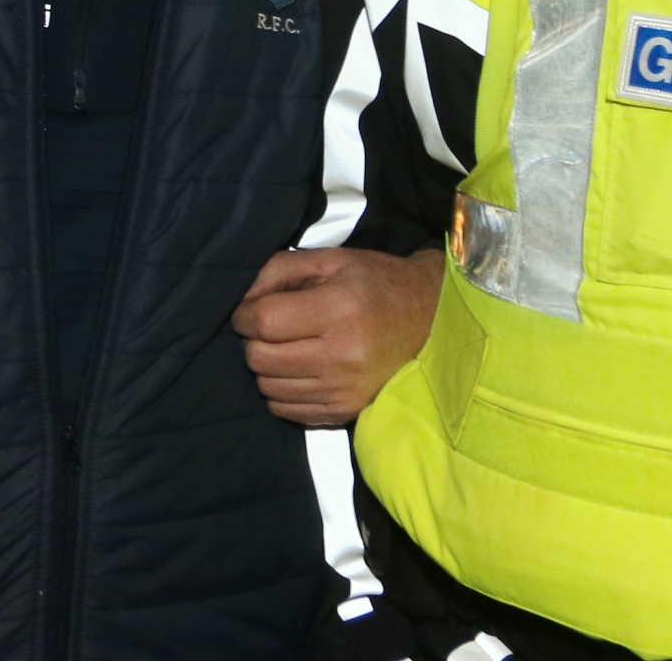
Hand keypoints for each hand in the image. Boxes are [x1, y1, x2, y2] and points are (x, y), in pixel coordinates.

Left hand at [233, 246, 445, 424]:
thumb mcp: (332, 260)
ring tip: (289, 346)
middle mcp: (342, 354)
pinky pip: (285, 409)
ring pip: (267, 386)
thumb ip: (280, 269)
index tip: (250, 308)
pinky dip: (282, 389)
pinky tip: (301, 368)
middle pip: (260, 357)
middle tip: (271, 326)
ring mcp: (344, 389)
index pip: (264, 321)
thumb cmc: (378, 284)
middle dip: (253, 339)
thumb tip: (240, 298)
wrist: (431, 321)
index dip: (245, 314)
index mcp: (341, 308)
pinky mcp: (344, 411)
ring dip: (267, 366)